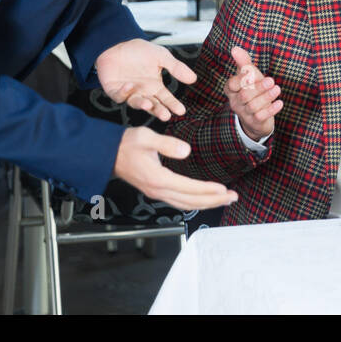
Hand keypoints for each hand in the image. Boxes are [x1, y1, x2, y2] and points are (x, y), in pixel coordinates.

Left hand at [96, 39, 196, 121]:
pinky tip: (129, 86)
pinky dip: (124, 92)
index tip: (181, 111)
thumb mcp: (161, 56)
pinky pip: (119, 95)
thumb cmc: (141, 51)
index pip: (166, 99)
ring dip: (142, 105)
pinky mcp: (114, 90)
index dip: (173, 105)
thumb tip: (193, 79)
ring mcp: (129, 93)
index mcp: (155, 86)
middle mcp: (143, 92)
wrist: (119, 44)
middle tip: (165, 116)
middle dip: (159, 111)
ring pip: (136, 103)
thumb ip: (176, 67)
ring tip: (148, 105)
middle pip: (152, 105)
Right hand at [113, 126, 236, 209]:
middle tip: (233, 197)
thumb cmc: (126, 144)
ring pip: (186, 204)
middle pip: (191, 201)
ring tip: (225, 199)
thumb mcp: (145, 137)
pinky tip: (205, 199)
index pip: (189, 188)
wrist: (107, 154)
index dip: (208, 190)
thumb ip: (166, 143)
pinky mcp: (156, 191)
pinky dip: (195, 202)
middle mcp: (158, 190)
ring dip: (207, 203)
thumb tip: (185, 150)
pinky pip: (180, 201)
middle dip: (214, 200)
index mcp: (157, 178)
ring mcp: (157, 193)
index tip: (224, 190)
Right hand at [225, 46, 283, 140]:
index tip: (251, 71)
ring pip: (253, 106)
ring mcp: (244, 113)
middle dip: (258, 87)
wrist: (257, 116)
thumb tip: (235, 48)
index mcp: (231, 89)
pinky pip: (261, 116)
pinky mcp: (254, 122)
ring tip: (277, 89)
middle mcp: (235, 102)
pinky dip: (271, 109)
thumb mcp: (249, 75)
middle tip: (271, 80)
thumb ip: (243, 62)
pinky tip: (280, 103)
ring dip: (266, 97)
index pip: (232, 84)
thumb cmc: (252, 90)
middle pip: (244, 95)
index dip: (242, 78)